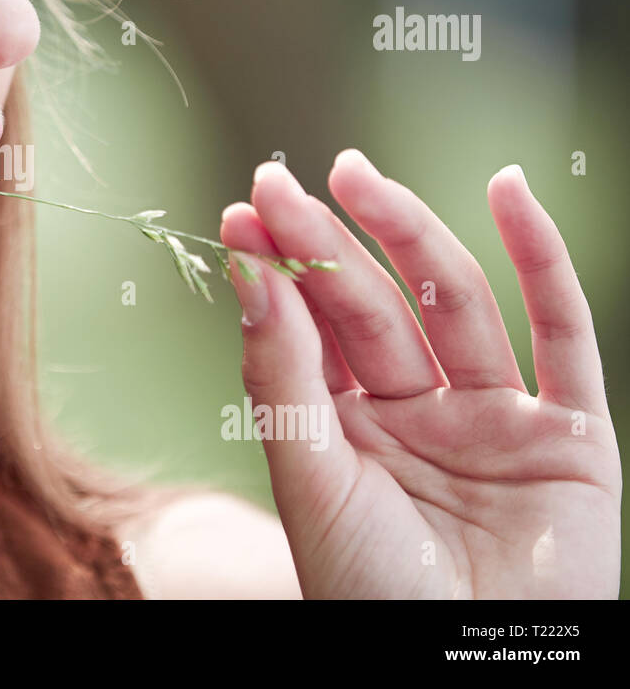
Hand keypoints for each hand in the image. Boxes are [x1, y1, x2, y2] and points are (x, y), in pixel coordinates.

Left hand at [218, 150, 620, 597]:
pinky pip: (562, 332)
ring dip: (411, 234)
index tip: (246, 209)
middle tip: (285, 181)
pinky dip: (543, 260)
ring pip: (454, 303)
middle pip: (375, 304)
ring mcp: (494, 416)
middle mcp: (419, 411)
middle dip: (330, 241)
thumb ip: (282, 375)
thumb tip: (246, 270)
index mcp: (349, 426)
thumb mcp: (311, 478)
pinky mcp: (569, 432)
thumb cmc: (369, 591)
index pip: (313, 326)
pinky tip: (511, 191)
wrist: (465, 672)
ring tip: (357, 176)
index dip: (282, 268)